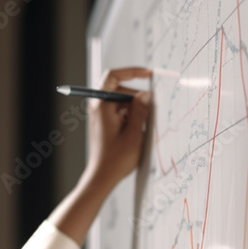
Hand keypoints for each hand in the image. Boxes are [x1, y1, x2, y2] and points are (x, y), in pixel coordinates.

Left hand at [81, 67, 151, 192]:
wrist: (102, 177)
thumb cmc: (115, 159)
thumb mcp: (134, 133)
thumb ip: (141, 110)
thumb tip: (146, 94)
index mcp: (101, 105)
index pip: (114, 75)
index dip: (132, 71)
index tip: (149, 74)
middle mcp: (98, 107)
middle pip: (120, 89)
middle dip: (137, 96)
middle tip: (150, 111)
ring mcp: (100, 115)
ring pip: (122, 101)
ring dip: (135, 109)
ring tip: (141, 128)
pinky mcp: (104, 123)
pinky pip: (120, 112)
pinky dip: (131, 116)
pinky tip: (136, 132)